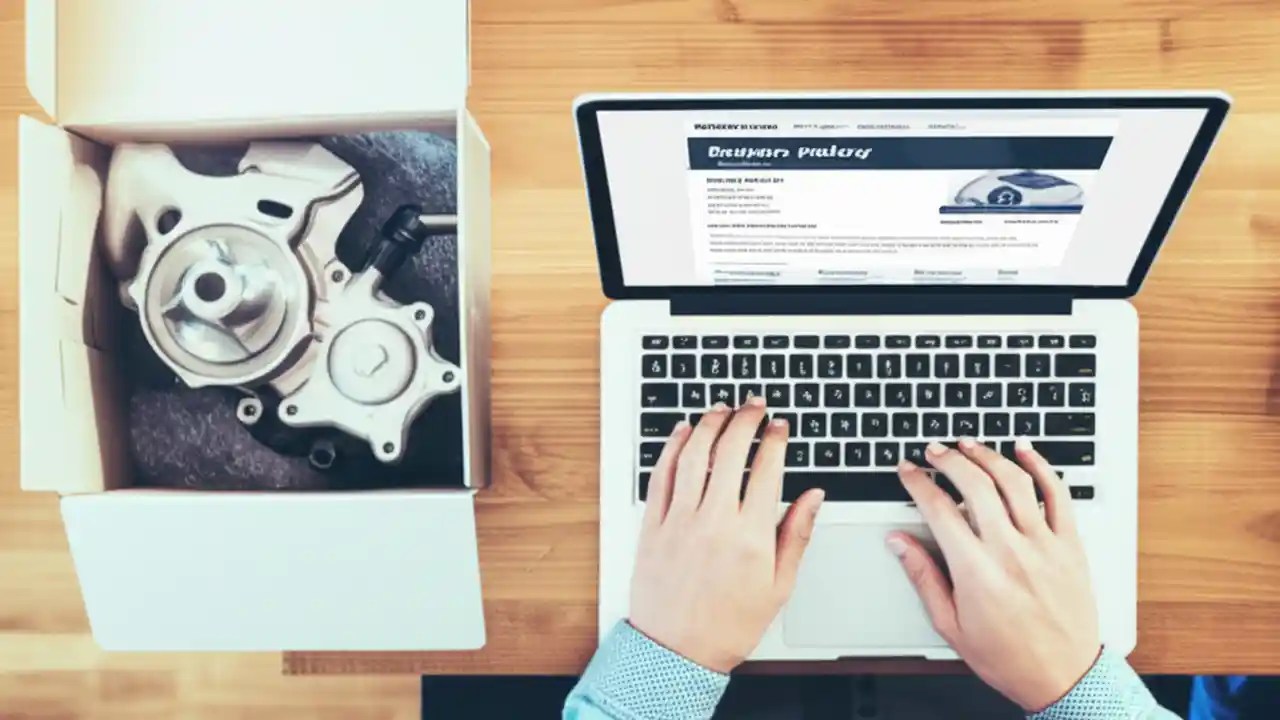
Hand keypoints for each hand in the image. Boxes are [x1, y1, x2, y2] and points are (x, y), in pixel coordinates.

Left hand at [629, 398, 825, 672]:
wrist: (675, 652)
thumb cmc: (728, 625)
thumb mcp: (778, 586)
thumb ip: (797, 535)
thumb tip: (814, 496)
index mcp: (750, 536)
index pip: (767, 469)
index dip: (775, 439)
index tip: (780, 426)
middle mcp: (713, 521)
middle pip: (730, 451)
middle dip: (745, 420)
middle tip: (754, 406)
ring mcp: (679, 520)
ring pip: (694, 455)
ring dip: (709, 424)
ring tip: (721, 409)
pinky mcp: (652, 525)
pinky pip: (661, 475)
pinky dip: (672, 448)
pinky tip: (683, 432)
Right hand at [888, 438, 1099, 712]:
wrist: (1063, 677)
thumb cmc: (1008, 657)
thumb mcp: (950, 624)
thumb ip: (923, 577)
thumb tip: (899, 543)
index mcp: (976, 572)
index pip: (939, 509)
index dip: (917, 483)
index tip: (907, 472)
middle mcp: (1010, 551)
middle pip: (975, 485)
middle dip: (948, 460)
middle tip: (934, 452)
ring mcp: (1044, 544)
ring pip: (1014, 482)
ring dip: (988, 456)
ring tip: (969, 446)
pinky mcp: (1070, 545)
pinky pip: (1058, 495)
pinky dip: (1041, 466)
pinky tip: (1024, 451)